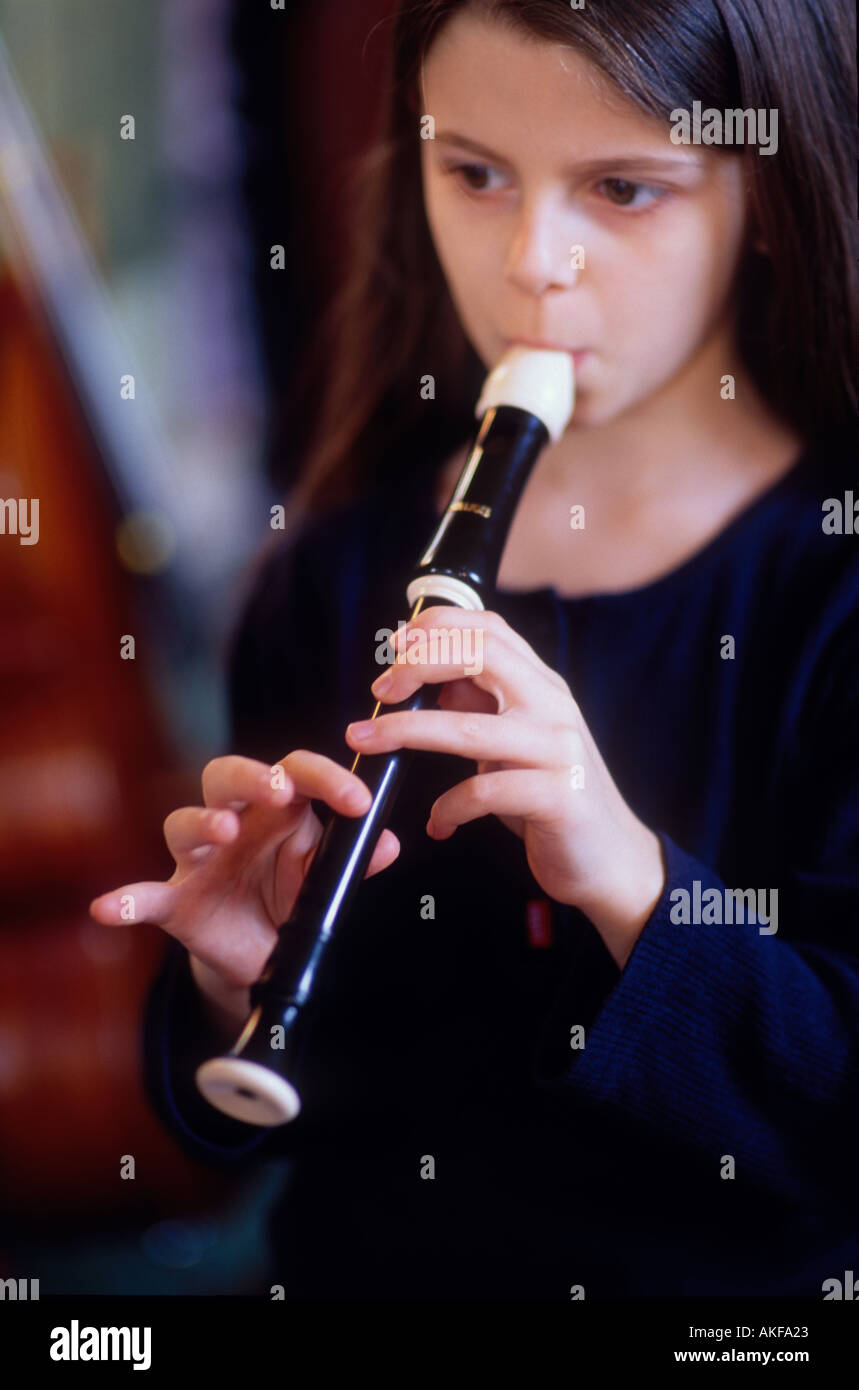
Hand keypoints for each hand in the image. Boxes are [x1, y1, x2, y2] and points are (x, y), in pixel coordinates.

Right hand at [89, 751, 400, 1024]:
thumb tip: (389, 844)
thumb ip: (354, 860)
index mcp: (278, 810)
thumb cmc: (292, 895)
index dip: (326, 778)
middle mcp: (235, 823)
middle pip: (229, 776)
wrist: (261, 950)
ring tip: (224, 831)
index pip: (296, 773)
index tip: (358, 800)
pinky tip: (109, 908)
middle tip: (280, 789)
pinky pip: (145, 896)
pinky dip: (126, 900)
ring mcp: (199, 860)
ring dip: (202, 822)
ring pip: (183, 823)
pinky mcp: (175, 900)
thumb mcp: (327, 879)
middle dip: (252, 777)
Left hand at [345, 607, 664, 968]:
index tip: (395, 647)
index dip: (436, 628)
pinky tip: (438, 821)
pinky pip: (485, 793)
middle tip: (380, 691)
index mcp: (541, 686)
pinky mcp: (558, 798)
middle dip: (417, 665)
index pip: (489, 629)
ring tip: (367, 741)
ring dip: (406, 731)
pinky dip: (449, 807)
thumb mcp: (514, 742)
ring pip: (469, 728)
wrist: (612, 859)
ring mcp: (558, 751)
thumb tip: (426, 680)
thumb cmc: (554, 798)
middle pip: (480, 655)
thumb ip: (478, 706)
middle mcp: (553, 707)